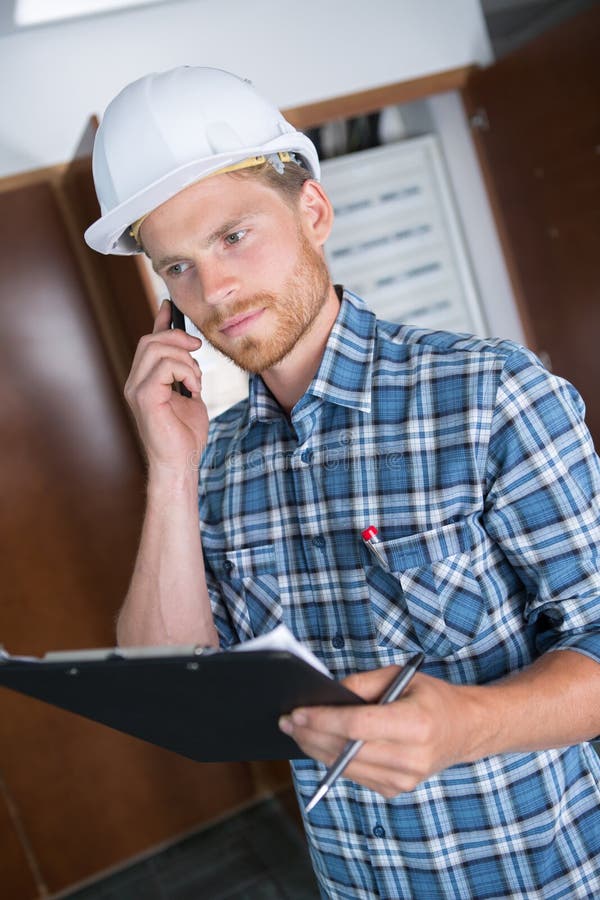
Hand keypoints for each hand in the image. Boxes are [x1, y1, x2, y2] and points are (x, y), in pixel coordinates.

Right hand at [124, 300, 209, 475]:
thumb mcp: (190, 393)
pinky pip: (165, 366)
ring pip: (158, 349)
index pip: (149, 342)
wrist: (181, 462)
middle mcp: (135, 382)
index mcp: (144, 380)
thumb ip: (185, 371)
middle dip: (178, 338)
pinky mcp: (144, 397)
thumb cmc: (186, 434)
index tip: (171, 305)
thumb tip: (190, 345)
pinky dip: (186, 372)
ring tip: (196, 381)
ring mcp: (137, 389)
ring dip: (186, 360)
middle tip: (198, 350)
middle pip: (151, 340)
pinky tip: (193, 389)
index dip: (161, 321)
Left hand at [279, 666, 480, 797]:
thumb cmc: (430, 696)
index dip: (323, 720)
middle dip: (310, 735)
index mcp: (416, 725)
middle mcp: (412, 758)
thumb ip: (361, 683)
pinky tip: (317, 744)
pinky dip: (332, 759)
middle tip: (285, 721)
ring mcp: (404, 780)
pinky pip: (354, 775)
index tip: (296, 712)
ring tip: (295, 731)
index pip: (357, 727)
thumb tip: (324, 695)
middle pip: (346, 750)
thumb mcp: (399, 676)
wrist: (464, 729)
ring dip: (315, 749)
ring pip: (345, 767)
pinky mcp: (396, 790)